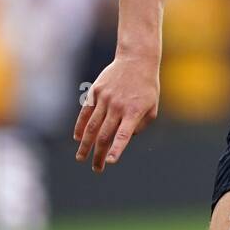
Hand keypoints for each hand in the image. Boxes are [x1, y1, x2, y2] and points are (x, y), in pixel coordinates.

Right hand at [74, 55, 158, 172]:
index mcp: (133, 112)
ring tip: (81, 158)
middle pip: (104, 135)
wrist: (137, 61)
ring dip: (85, 144)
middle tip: (96, 168)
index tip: (110, 162)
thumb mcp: (152, 108)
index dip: (117, 149)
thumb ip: (140, 126)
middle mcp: (117, 107)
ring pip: (91, 126)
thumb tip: (124, 138)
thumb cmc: (147, 88)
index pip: (123, 135)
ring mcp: (105, 99)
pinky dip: (80, 126)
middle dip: (99, 154)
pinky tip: (78, 138)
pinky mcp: (96, 92)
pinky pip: (86, 112)